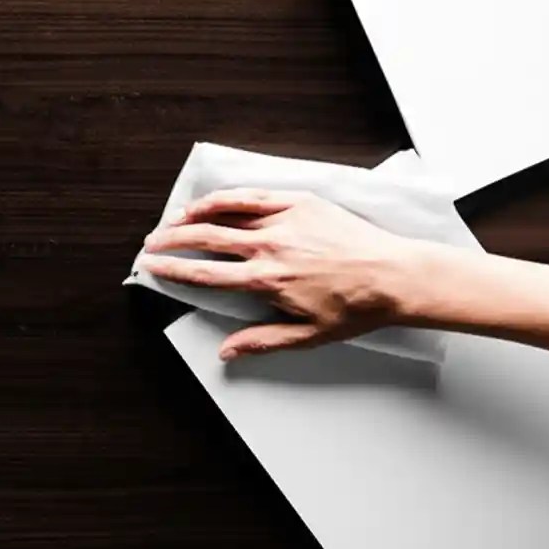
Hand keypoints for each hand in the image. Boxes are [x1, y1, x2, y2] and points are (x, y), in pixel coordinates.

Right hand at [139, 189, 425, 360]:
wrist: (396, 276)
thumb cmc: (356, 307)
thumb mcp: (307, 335)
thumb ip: (261, 341)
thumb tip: (226, 352)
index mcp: (267, 280)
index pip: (205, 274)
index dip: (173, 270)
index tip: (152, 267)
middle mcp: (270, 247)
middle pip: (205, 238)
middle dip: (171, 240)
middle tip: (151, 243)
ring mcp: (285, 220)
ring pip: (225, 211)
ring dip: (192, 215)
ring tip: (172, 219)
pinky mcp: (301, 202)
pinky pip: (254, 195)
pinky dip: (227, 196)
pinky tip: (212, 199)